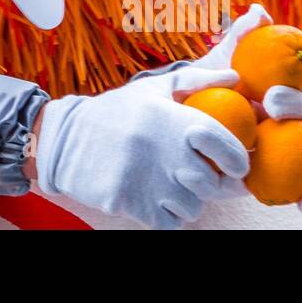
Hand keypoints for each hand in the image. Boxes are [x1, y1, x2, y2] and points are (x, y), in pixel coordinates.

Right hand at [34, 66, 250, 229]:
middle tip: (192, 176)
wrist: (64, 138)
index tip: (234, 165)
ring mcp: (146, 179)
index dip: (236, 159)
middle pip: (211, 184)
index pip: (224, 144)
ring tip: (167, 185)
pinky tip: (154, 199)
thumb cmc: (115, 113)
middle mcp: (162, 149)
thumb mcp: (151, 89)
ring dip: (186, 201)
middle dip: (208, 184)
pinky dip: (168, 217)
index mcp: (170, 118)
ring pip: (192, 207)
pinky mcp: (130, 203)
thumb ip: (195, 81)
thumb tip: (236, 79)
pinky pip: (170, 223)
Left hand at [195, 3, 301, 217]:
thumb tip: (260, 13)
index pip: (293, 91)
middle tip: (271, 110)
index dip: (291, 92)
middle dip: (295, 113)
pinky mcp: (271, 180)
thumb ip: (236, 38)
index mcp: (274, 94)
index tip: (270, 93)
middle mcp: (283, 123)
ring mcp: (281, 152)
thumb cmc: (199, 91)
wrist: (176, 126)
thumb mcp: (212, 64)